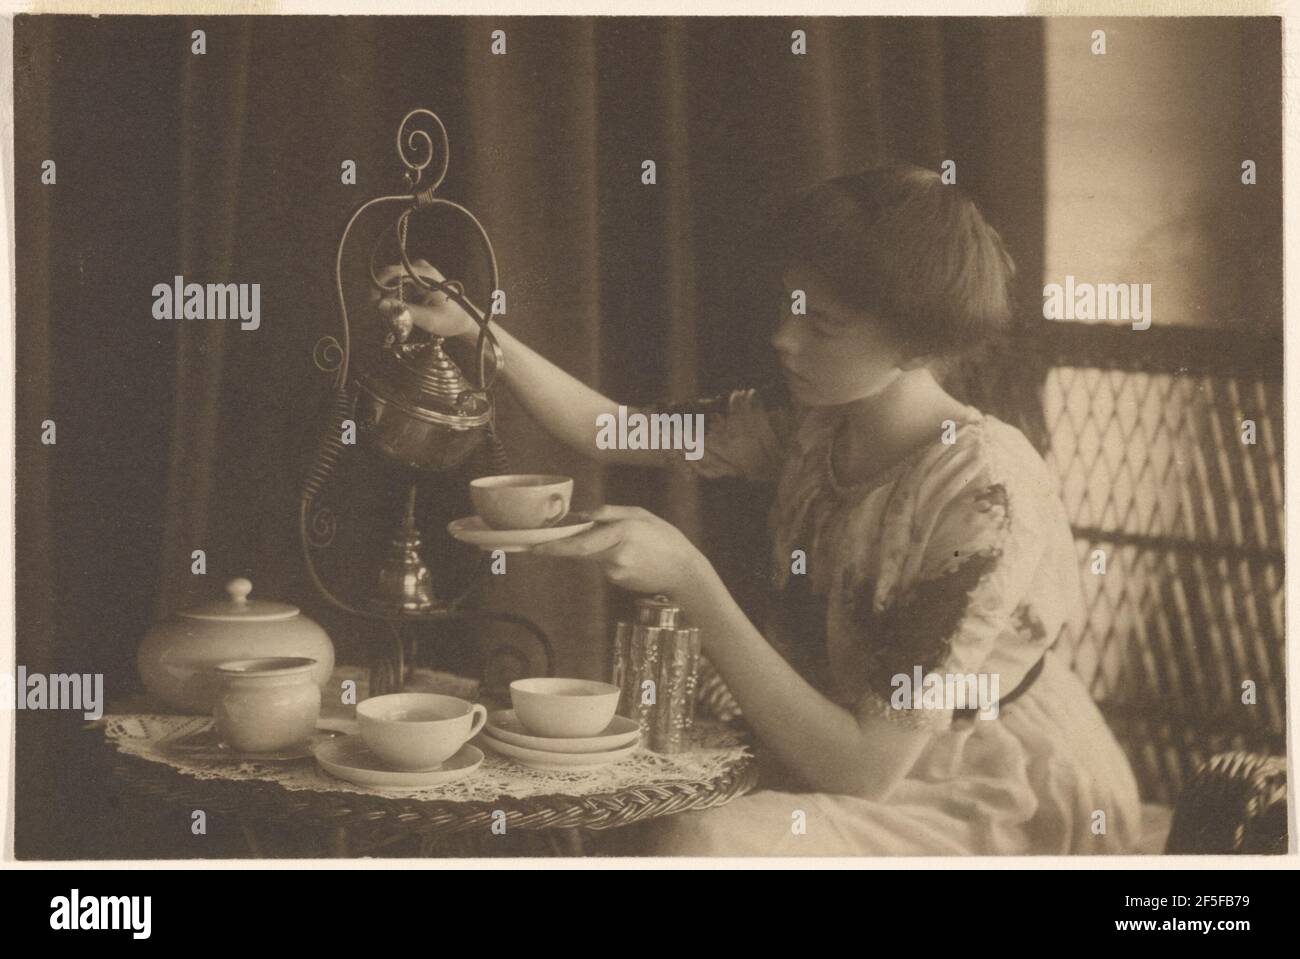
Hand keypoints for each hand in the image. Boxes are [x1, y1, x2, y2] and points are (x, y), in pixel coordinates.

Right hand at [369, 258, 479, 339]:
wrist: (465, 320)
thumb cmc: (452, 320)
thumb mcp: (429, 320)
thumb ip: (405, 311)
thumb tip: (380, 305)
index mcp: (426, 274)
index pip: (392, 272)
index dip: (377, 286)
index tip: (371, 304)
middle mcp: (420, 269)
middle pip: (390, 278)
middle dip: (382, 297)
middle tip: (382, 317)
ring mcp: (418, 274)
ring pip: (392, 285)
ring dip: (388, 301)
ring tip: (392, 320)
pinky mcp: (416, 281)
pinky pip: (398, 288)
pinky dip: (395, 301)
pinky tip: (398, 315)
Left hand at [531, 505, 715, 599]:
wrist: (685, 573)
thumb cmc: (666, 539)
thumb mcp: (641, 515)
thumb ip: (610, 513)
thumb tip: (583, 515)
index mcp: (622, 533)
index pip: (580, 543)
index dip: (555, 547)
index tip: (534, 548)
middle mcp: (615, 555)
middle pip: (581, 551)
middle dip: (563, 547)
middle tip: (540, 546)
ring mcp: (616, 572)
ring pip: (595, 557)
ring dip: (600, 549)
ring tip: (631, 546)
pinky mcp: (618, 581)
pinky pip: (606, 565)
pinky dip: (612, 558)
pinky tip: (634, 558)